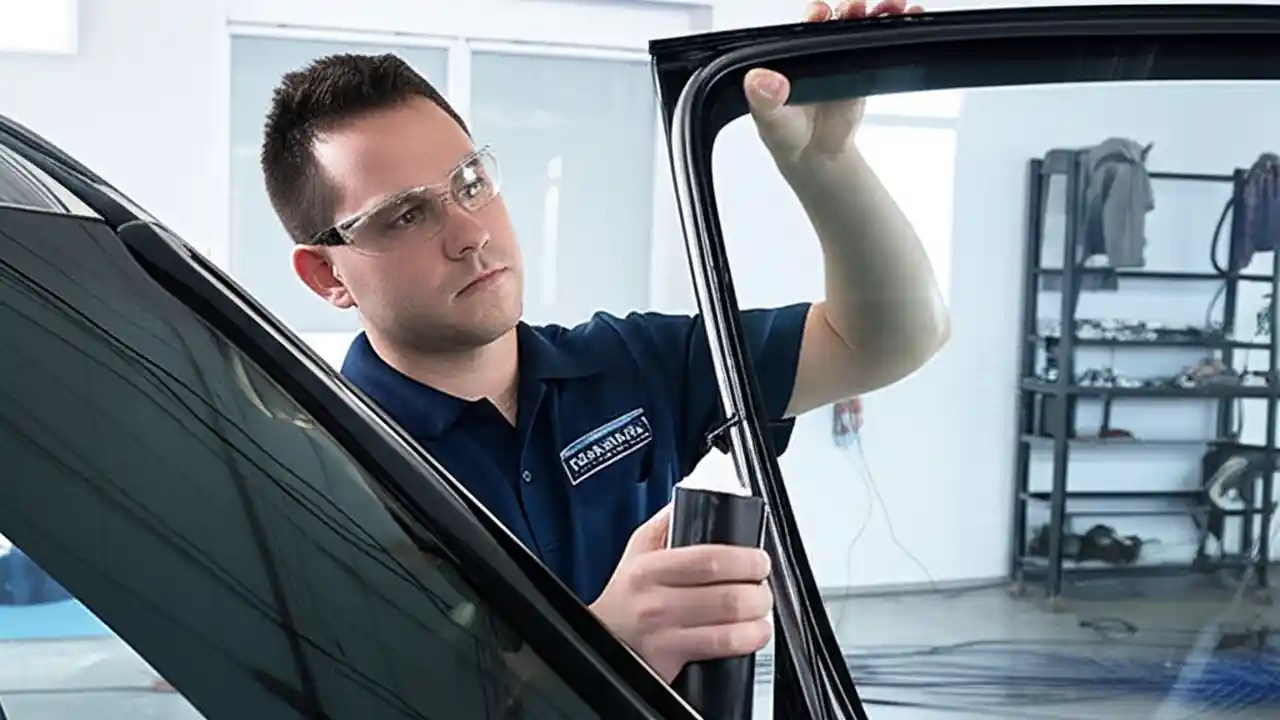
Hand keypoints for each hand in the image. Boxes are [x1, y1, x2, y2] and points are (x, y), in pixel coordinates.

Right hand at [589, 505, 773, 682]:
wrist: (600, 640)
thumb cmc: (626, 594)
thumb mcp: (639, 549)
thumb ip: (669, 521)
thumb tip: (699, 492)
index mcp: (651, 567)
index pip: (709, 560)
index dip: (745, 560)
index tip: (759, 561)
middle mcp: (656, 600)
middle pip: (727, 596)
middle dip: (759, 592)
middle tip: (763, 587)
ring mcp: (664, 633)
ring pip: (729, 625)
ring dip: (758, 618)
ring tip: (760, 611)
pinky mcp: (671, 660)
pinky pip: (721, 650)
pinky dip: (749, 641)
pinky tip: (753, 633)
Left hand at [745, 1, 922, 169]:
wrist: (813, 154)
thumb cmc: (786, 132)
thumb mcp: (770, 119)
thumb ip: (764, 100)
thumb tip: (759, 80)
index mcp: (791, 55)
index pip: (805, 27)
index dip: (815, 16)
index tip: (822, 13)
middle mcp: (817, 50)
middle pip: (837, 18)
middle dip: (852, 7)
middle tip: (860, 7)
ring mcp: (843, 57)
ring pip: (862, 26)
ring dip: (879, 12)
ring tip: (895, 7)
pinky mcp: (865, 69)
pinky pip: (881, 44)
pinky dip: (897, 27)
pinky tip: (910, 16)